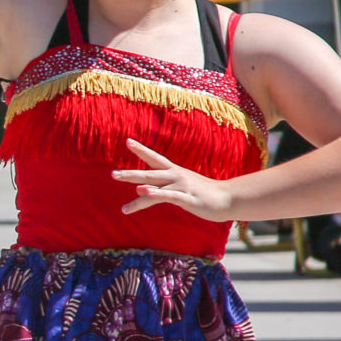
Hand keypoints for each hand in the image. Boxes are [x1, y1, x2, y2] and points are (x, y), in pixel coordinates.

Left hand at [114, 137, 232, 220]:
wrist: (227, 199)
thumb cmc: (200, 193)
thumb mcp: (178, 188)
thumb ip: (159, 188)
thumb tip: (139, 189)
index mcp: (173, 172)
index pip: (154, 159)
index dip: (141, 150)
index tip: (128, 141)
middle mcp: (176, 177)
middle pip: (150, 174)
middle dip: (131, 174)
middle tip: (113, 174)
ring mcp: (182, 187)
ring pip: (157, 186)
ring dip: (140, 187)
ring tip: (127, 188)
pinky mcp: (188, 198)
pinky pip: (170, 196)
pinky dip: (158, 193)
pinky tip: (146, 193)